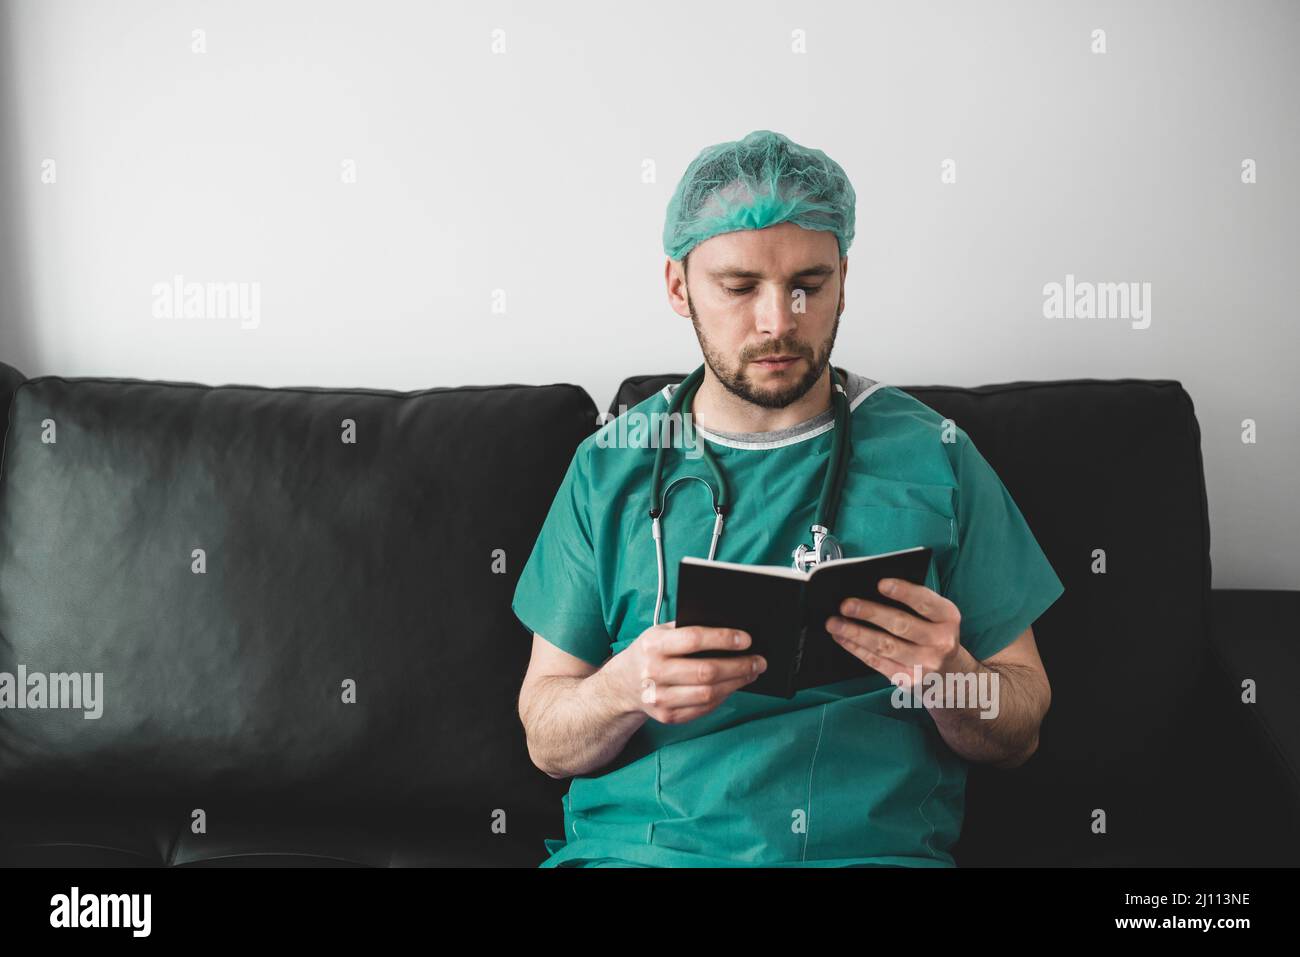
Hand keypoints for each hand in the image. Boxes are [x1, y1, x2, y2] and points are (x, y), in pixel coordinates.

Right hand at [607, 620, 766, 723]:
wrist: (623, 684)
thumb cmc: (651, 652)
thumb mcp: (660, 633)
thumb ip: (687, 629)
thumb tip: (730, 629)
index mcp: (652, 645)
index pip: (693, 639)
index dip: (723, 639)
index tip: (746, 639)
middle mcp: (653, 672)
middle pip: (706, 671)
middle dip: (739, 666)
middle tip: (759, 660)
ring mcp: (659, 698)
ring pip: (708, 693)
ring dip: (736, 683)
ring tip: (751, 673)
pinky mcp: (667, 716)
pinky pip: (704, 709)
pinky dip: (723, 697)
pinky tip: (733, 686)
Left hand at [824, 578, 969, 688]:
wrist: (949, 674)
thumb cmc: (933, 632)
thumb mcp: (935, 614)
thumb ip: (913, 602)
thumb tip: (870, 589)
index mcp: (948, 617)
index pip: (925, 602)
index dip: (903, 592)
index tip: (879, 583)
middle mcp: (941, 642)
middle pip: (901, 625)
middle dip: (870, 613)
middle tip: (845, 605)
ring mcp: (925, 664)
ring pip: (885, 646)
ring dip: (855, 633)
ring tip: (834, 623)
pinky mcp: (908, 679)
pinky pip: (877, 662)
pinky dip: (856, 649)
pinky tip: (842, 638)